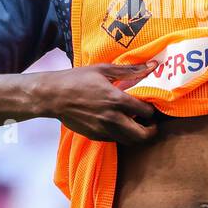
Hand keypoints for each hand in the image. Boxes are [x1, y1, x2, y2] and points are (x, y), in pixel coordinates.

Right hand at [39, 62, 158, 143]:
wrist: (53, 96)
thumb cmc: (77, 79)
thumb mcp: (104, 70)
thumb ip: (131, 70)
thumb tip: (154, 65)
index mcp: (117, 100)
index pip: (147, 112)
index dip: (152, 110)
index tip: (150, 106)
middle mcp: (112, 118)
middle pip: (143, 135)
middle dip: (152, 130)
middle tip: (150, 123)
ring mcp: (103, 130)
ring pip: (130, 142)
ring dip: (137, 134)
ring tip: (136, 124)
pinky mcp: (95, 136)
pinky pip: (116, 140)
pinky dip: (122, 135)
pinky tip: (119, 123)